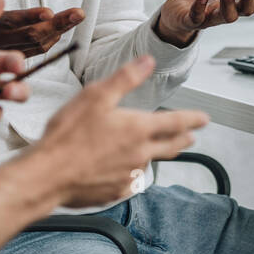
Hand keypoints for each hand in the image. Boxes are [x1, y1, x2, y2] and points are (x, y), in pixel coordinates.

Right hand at [37, 56, 208, 207]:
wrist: (48, 175)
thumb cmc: (68, 134)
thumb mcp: (95, 96)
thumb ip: (125, 78)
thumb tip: (148, 61)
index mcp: (138, 129)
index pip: (176, 122)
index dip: (193, 119)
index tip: (205, 119)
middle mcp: (140, 154)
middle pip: (171, 146)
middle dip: (183, 139)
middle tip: (191, 137)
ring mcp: (129, 176)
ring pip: (150, 163)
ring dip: (157, 155)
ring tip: (156, 150)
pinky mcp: (116, 191)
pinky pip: (131, 181)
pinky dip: (132, 172)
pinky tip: (124, 170)